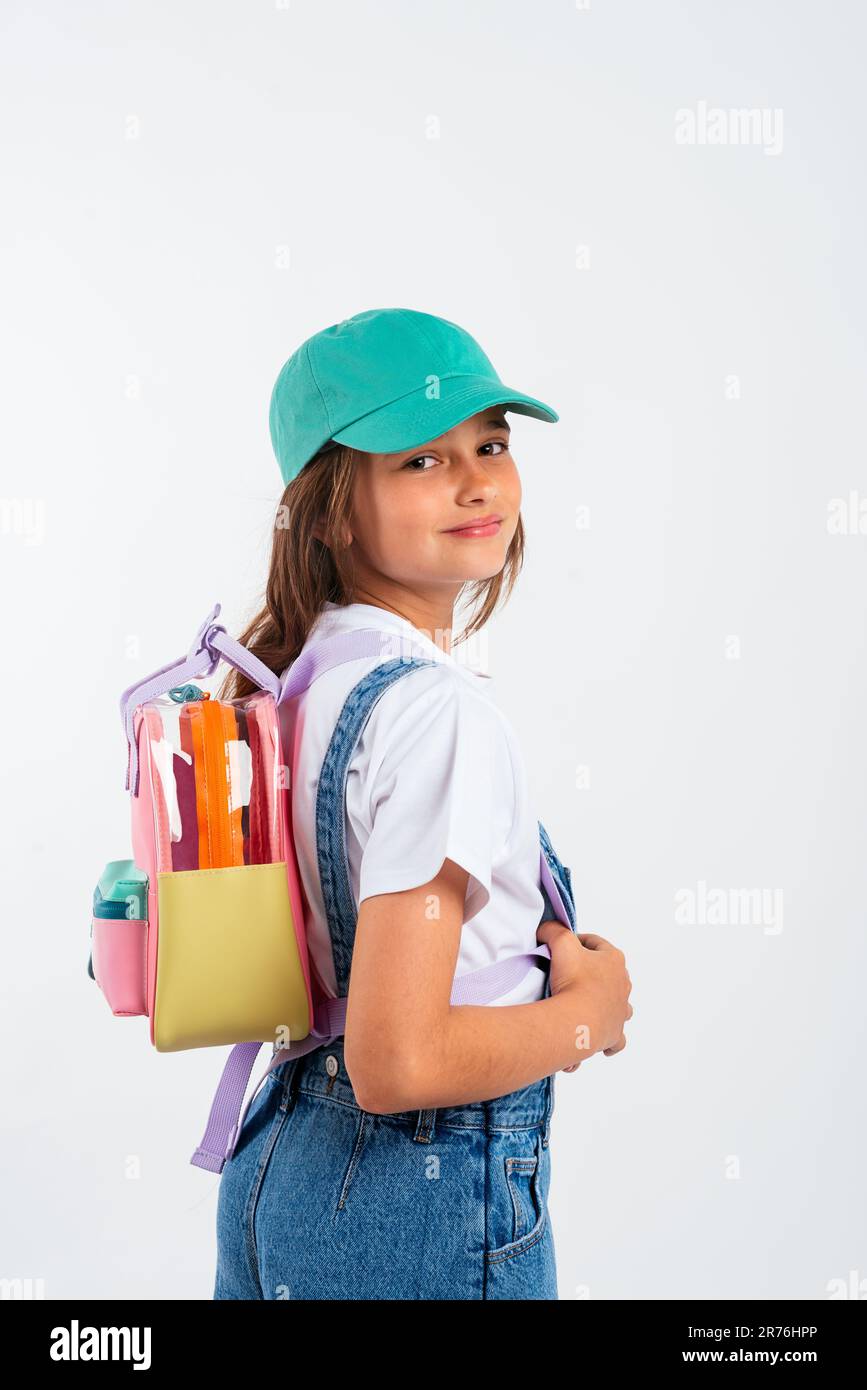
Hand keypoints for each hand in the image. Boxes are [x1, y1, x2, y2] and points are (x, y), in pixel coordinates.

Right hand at [537, 920, 633, 1067]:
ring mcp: (620, 1010)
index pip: (596, 943)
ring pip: (619, 1004)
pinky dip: (608, 1037)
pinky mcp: (615, 1033)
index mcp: (614, 960)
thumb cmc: (574, 982)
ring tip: (587, 1004)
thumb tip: (547, 929)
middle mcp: (622, 985)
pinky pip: (616, 1038)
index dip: (578, 940)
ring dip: (606, 1003)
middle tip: (568, 974)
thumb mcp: (561, 943)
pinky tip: (599, 1037)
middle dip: (591, 972)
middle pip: (609, 973)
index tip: (562, 945)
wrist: (577, 1020)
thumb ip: (554, 930)